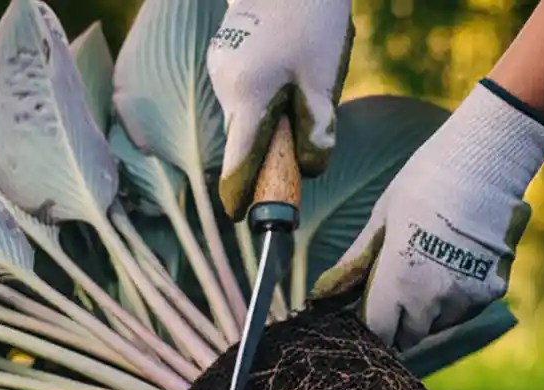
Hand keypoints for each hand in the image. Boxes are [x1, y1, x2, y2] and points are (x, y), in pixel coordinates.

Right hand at [207, 0, 354, 220]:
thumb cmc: (310, 19)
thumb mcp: (323, 78)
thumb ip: (316, 128)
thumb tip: (309, 170)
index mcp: (249, 95)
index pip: (240, 159)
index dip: (241, 191)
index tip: (240, 215)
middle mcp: (225, 86)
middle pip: (246, 138)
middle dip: (272, 145)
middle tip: (305, 124)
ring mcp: (220, 69)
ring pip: (247, 115)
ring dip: (272, 116)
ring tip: (300, 79)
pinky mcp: (224, 57)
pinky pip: (246, 93)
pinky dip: (266, 95)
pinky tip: (287, 63)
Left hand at [311, 82, 543, 351]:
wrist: (487, 163)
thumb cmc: (425, 183)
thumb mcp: (381, 219)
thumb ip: (356, 262)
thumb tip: (325, 291)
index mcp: (398, 283)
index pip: (377, 333)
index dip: (368, 327)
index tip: (363, 315)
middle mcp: (433, 301)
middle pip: (407, 337)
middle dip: (396, 323)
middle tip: (392, 293)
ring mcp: (465, 299)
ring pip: (436, 326)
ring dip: (425, 312)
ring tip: (425, 270)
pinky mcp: (491, 292)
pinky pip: (463, 310)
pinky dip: (454, 299)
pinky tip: (452, 264)